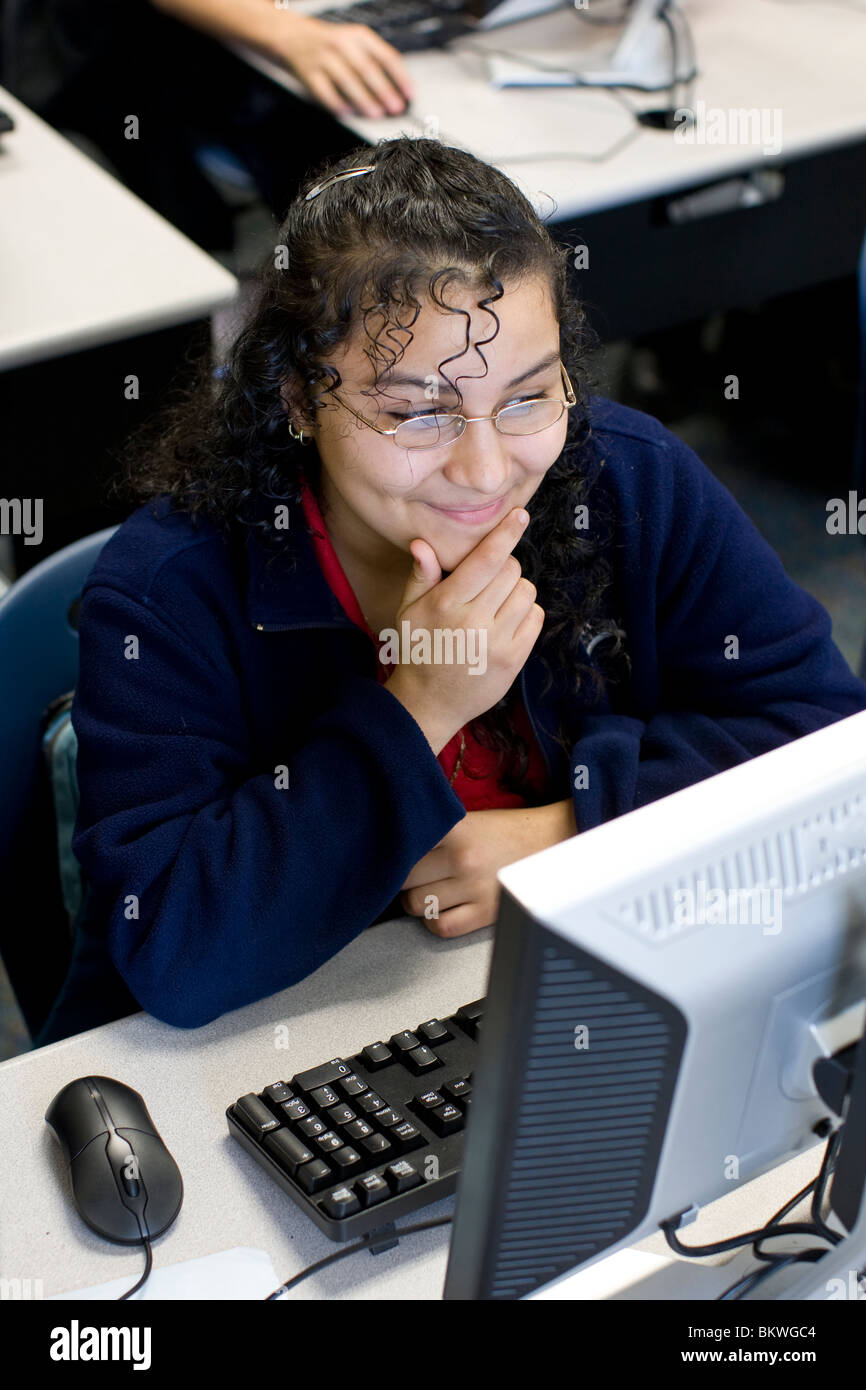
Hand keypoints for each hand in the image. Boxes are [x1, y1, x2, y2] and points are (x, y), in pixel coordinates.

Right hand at [269, 14, 413, 117]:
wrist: (293, 37)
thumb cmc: (330, 44)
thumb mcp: (355, 42)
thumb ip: (375, 61)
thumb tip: (397, 89)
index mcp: (359, 36)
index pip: (386, 56)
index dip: (400, 76)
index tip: (410, 94)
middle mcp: (342, 44)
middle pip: (367, 69)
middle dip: (384, 91)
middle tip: (395, 107)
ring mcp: (324, 58)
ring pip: (347, 81)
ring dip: (363, 99)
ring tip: (375, 113)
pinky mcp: (309, 74)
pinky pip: (325, 91)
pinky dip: (337, 103)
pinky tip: (347, 113)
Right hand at [385, 508, 544, 754]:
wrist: (428, 702)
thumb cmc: (419, 649)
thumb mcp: (408, 611)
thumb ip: (421, 576)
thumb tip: (422, 542)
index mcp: (446, 604)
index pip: (485, 560)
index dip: (505, 533)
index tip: (520, 514)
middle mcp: (473, 621)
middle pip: (510, 570)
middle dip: (504, 567)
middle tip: (488, 583)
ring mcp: (497, 642)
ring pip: (526, 591)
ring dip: (515, 590)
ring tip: (496, 605)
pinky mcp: (514, 659)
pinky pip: (536, 617)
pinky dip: (526, 613)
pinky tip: (506, 622)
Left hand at [399, 800, 576, 937]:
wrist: (552, 842)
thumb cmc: (506, 831)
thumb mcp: (466, 819)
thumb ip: (433, 831)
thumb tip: (393, 845)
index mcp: (455, 829)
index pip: (403, 844)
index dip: (391, 850)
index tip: (384, 853)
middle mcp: (463, 858)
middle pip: (402, 877)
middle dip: (401, 876)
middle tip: (412, 872)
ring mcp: (474, 888)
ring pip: (416, 904)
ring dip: (416, 899)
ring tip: (428, 889)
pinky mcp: (485, 913)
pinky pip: (441, 927)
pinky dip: (434, 921)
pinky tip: (442, 908)